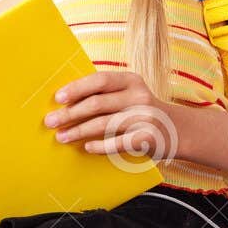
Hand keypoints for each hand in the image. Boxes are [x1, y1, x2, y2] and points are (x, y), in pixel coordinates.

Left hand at [43, 71, 179, 160]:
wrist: (178, 130)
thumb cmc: (142, 112)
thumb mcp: (130, 95)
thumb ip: (105, 94)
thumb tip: (66, 102)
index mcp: (131, 81)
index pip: (100, 80)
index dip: (77, 88)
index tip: (58, 98)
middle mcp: (138, 96)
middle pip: (97, 103)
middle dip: (70, 113)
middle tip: (50, 122)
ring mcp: (144, 117)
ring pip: (103, 124)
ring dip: (78, 131)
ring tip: (61, 137)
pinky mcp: (146, 138)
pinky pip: (116, 143)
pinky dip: (99, 146)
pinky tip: (86, 147)